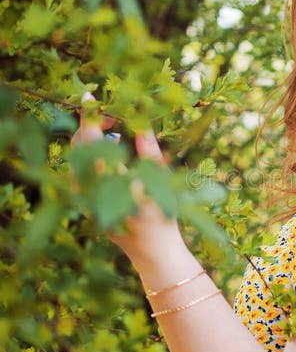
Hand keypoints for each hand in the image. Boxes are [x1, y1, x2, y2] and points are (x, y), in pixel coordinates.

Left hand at [72, 93, 186, 273]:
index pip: (91, 140)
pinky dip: (90, 157)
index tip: (91, 97)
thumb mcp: (160, 180)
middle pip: (78, 147)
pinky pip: (78, 172)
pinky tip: (111, 155)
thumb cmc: (163, 217)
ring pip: (76, 160)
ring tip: (115, 136)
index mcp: (108, 182)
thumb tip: (141, 122)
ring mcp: (84, 199)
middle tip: (113, 118)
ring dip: (91, 142)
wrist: (153, 253)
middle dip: (91, 127)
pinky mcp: (85, 204)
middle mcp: (90, 190)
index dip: (90, 116)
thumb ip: (149, 149)